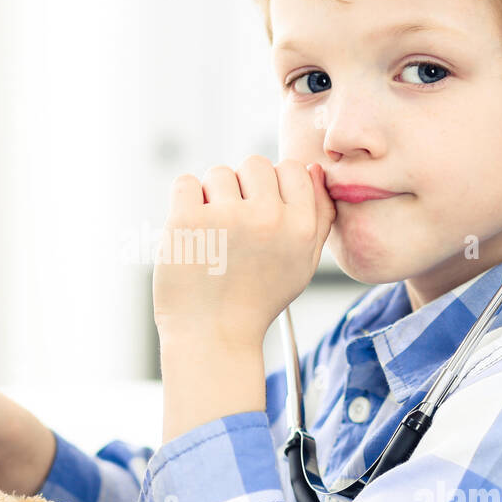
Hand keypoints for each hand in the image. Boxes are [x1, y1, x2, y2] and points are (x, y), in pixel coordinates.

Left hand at [152, 157, 335, 348]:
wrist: (212, 337)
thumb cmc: (256, 301)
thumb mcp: (302, 265)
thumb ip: (317, 216)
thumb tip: (312, 170)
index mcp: (300, 228)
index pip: (292, 168)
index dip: (273, 186)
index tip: (259, 213)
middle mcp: (268, 219)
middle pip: (255, 164)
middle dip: (242, 188)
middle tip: (233, 226)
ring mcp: (227, 218)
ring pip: (219, 173)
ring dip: (212, 197)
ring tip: (212, 235)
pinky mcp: (188, 221)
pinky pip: (185, 183)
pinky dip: (184, 202)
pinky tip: (191, 232)